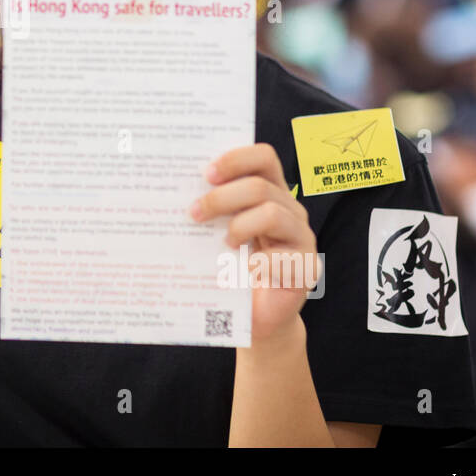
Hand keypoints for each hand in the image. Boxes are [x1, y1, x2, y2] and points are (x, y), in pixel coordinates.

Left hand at [190, 143, 319, 345]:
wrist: (257, 317)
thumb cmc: (233, 269)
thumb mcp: (219, 232)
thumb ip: (209, 211)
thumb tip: (169, 194)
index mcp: (271, 192)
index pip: (263, 158)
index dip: (236, 159)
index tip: (206, 174)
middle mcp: (290, 210)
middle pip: (261, 186)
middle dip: (222, 197)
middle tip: (194, 213)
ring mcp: (301, 237)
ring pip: (272, 213)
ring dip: (239, 226)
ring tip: (223, 244)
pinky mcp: (305, 267)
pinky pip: (281, 256)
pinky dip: (256, 262)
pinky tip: (242, 271)